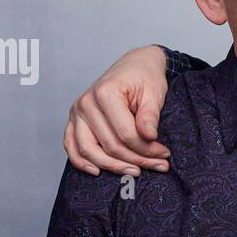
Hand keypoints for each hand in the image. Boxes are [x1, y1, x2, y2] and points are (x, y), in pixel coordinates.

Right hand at [64, 46, 170, 175]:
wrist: (135, 65)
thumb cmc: (144, 76)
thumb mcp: (154, 92)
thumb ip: (150, 115)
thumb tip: (149, 137)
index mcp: (106, 93)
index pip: (126, 134)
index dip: (147, 149)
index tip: (164, 154)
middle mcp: (87, 103)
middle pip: (110, 145)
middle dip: (136, 160)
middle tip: (159, 165)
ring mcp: (78, 113)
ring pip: (90, 151)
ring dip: (113, 167)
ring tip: (135, 172)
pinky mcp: (76, 120)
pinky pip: (71, 146)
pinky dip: (81, 161)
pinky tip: (97, 171)